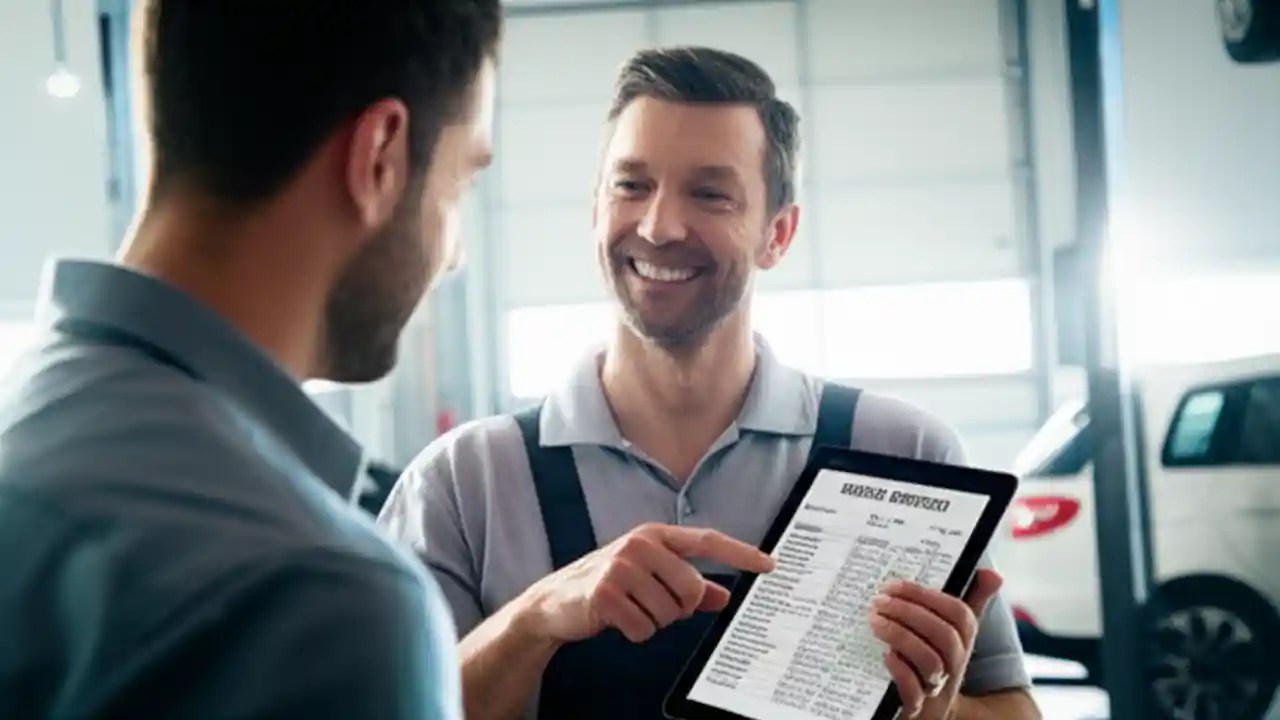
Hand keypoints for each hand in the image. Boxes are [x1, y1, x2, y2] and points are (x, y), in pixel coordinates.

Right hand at [522, 523, 774, 644]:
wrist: (555, 601)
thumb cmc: (610, 585)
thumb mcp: (650, 578)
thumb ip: (690, 585)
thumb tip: (726, 596)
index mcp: (655, 536)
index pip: (707, 541)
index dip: (741, 554)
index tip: (770, 565)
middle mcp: (640, 545)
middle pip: (691, 588)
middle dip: (679, 608)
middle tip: (654, 605)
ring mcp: (621, 567)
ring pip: (669, 612)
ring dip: (654, 621)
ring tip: (630, 609)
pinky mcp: (606, 593)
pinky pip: (644, 627)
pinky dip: (635, 632)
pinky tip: (617, 619)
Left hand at [868, 569, 1004, 718]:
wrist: (929, 710)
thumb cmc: (936, 657)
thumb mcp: (954, 631)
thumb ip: (971, 600)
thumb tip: (993, 574)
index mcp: (963, 640)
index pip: (959, 614)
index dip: (927, 596)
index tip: (895, 584)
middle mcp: (954, 664)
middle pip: (944, 636)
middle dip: (910, 613)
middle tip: (879, 601)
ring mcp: (937, 686)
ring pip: (930, 662)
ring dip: (901, 637)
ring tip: (875, 621)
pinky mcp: (917, 706)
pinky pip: (913, 692)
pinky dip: (900, 672)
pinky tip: (885, 655)